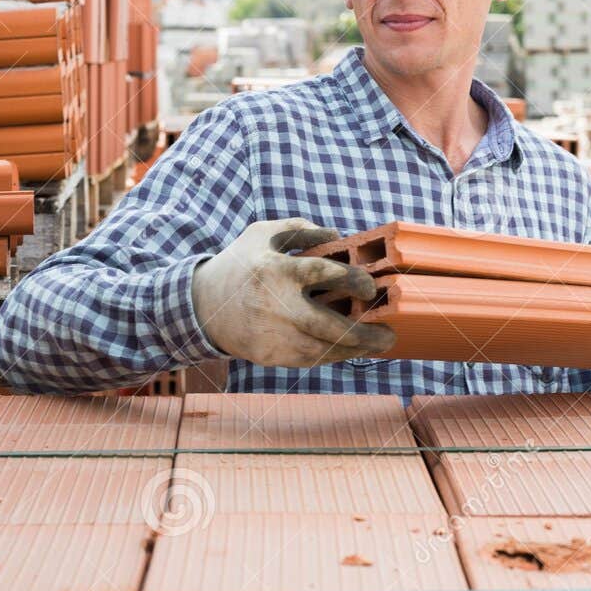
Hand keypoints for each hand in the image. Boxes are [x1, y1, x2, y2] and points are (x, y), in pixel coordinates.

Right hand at [191, 218, 396, 366]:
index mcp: (276, 269)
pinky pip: (309, 360)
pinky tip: (348, 351)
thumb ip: (300, 229)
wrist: (201, 305)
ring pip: (322, 349)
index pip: (324, 274)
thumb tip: (337, 236)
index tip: (370, 287)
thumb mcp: (262, 234)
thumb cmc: (239, 264)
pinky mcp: (268, 355)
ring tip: (376, 346)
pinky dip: (332, 357)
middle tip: (388, 334)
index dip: (354, 281)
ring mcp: (271, 334)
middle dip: (364, 333)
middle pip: (329, 325)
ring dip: (354, 351)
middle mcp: (275, 305)